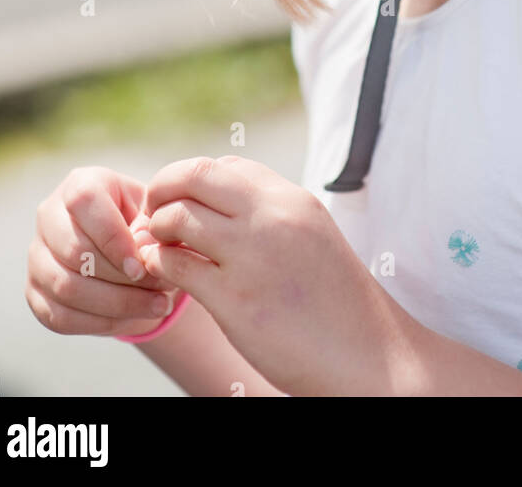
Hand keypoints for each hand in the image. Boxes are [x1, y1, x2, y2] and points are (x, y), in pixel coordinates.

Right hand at [25, 166, 182, 338]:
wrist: (127, 245)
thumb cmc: (144, 221)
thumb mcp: (155, 213)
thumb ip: (152, 226)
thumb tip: (146, 252)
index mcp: (80, 183)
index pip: (84, 203)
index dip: (113, 238)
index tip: (142, 266)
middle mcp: (49, 215)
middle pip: (74, 251)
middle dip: (121, 278)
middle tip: (161, 291)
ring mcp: (37, 256)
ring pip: (66, 288)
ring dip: (116, 304)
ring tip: (157, 307)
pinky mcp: (35, 292)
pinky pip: (61, 317)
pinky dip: (102, 323)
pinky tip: (135, 318)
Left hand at [137, 155, 415, 395]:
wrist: (367, 354)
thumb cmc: (335, 303)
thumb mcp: (310, 236)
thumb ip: (269, 215)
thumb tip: (218, 207)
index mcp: (291, 199)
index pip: (225, 166)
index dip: (194, 182)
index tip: (184, 205)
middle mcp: (271, 216)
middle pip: (193, 175)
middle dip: (162, 190)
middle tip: (154, 214)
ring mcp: (252, 255)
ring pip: (177, 217)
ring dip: (156, 229)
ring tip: (159, 248)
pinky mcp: (234, 299)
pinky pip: (175, 265)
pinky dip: (159, 265)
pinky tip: (164, 276)